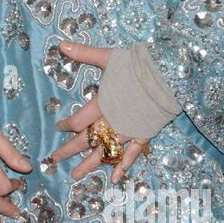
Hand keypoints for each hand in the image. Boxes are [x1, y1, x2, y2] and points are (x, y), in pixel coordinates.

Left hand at [50, 40, 148, 183]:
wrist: (169, 75)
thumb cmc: (138, 65)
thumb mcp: (108, 57)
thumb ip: (84, 53)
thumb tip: (61, 44)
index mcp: (101, 103)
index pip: (78, 121)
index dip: (67, 125)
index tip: (59, 127)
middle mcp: (112, 121)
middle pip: (87, 140)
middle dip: (69, 149)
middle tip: (55, 159)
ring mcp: (128, 131)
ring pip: (105, 152)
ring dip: (90, 164)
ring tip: (76, 176)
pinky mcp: (143, 135)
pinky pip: (132, 155)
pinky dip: (122, 166)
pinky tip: (115, 178)